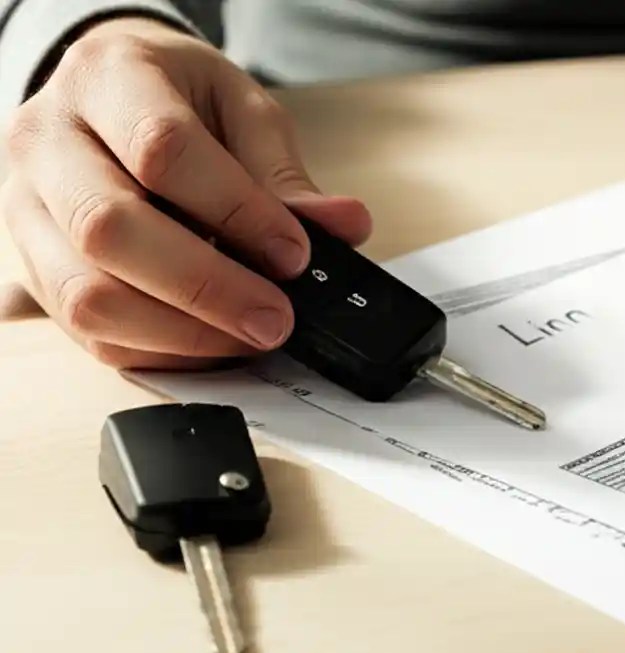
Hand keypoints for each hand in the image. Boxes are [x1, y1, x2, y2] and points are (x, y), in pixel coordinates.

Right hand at [1, 17, 371, 368]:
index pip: (162, 150)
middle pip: (109, 229)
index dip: (236, 211)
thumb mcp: (241, 109)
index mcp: (107, 79)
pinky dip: (158, 351)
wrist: (106, 93)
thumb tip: (342, 226)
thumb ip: (284, 173)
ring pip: (86, 294)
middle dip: (206, 287)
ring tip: (250, 337)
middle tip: (276, 318)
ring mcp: (27, 209)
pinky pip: (86, 331)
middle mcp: (48, 143)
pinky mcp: (33, 268)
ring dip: (181, 333)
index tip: (293, 254)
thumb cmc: (177, 98)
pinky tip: (212, 344)